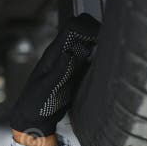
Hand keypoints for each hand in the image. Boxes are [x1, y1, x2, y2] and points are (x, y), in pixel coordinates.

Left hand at [9, 13, 99, 136]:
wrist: (34, 120)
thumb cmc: (33, 105)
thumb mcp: (43, 90)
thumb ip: (57, 72)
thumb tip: (69, 53)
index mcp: (54, 53)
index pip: (72, 27)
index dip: (88, 26)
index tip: (101, 37)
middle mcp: (64, 53)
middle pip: (83, 29)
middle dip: (98, 32)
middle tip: (111, 46)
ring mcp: (72, 62)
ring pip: (90, 43)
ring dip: (102, 45)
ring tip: (113, 58)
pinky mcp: (78, 73)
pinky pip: (92, 60)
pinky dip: (102, 60)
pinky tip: (107, 70)